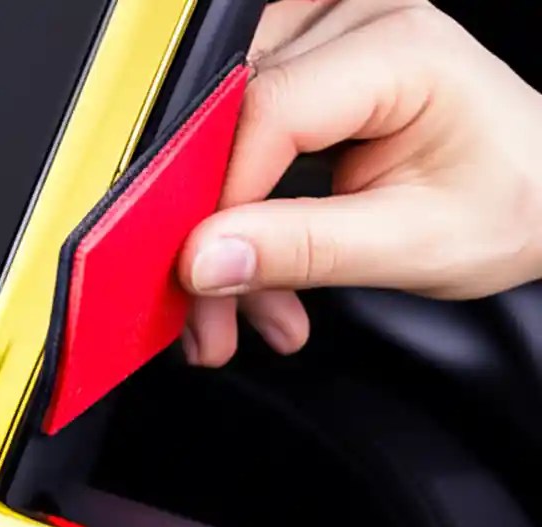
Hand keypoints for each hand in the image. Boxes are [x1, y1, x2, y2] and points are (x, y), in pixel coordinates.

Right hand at [177, 0, 541, 365]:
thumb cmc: (511, 204)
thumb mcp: (410, 244)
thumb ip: (303, 249)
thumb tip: (206, 258)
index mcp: (399, 48)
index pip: (266, 112)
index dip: (222, 199)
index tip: (204, 274)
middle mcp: (356, 24)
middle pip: (232, 120)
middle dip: (213, 225)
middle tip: (213, 310)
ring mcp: (328, 37)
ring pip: (222, 129)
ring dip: (220, 221)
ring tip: (247, 297)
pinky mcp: (308, 67)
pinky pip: (238, 129)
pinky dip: (237, 201)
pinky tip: (256, 254)